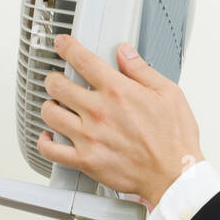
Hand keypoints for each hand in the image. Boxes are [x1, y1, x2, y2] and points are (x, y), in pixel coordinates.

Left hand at [37, 35, 204, 208]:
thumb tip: (125, 52)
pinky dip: (45, 142)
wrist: (173, 175)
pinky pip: (51, 150)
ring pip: (49, 114)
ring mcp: (89, 137)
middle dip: (54, 78)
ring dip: (49, 106)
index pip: (82, 60)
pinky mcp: (85, 160)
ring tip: (55, 106)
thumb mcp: (168, 93)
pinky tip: (49, 137)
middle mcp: (99, 112)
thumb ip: (142, 70)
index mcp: (118, 91)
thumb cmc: (174, 139)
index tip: (62, 44)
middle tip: (57, 80)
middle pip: (57, 85)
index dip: (67, 47)